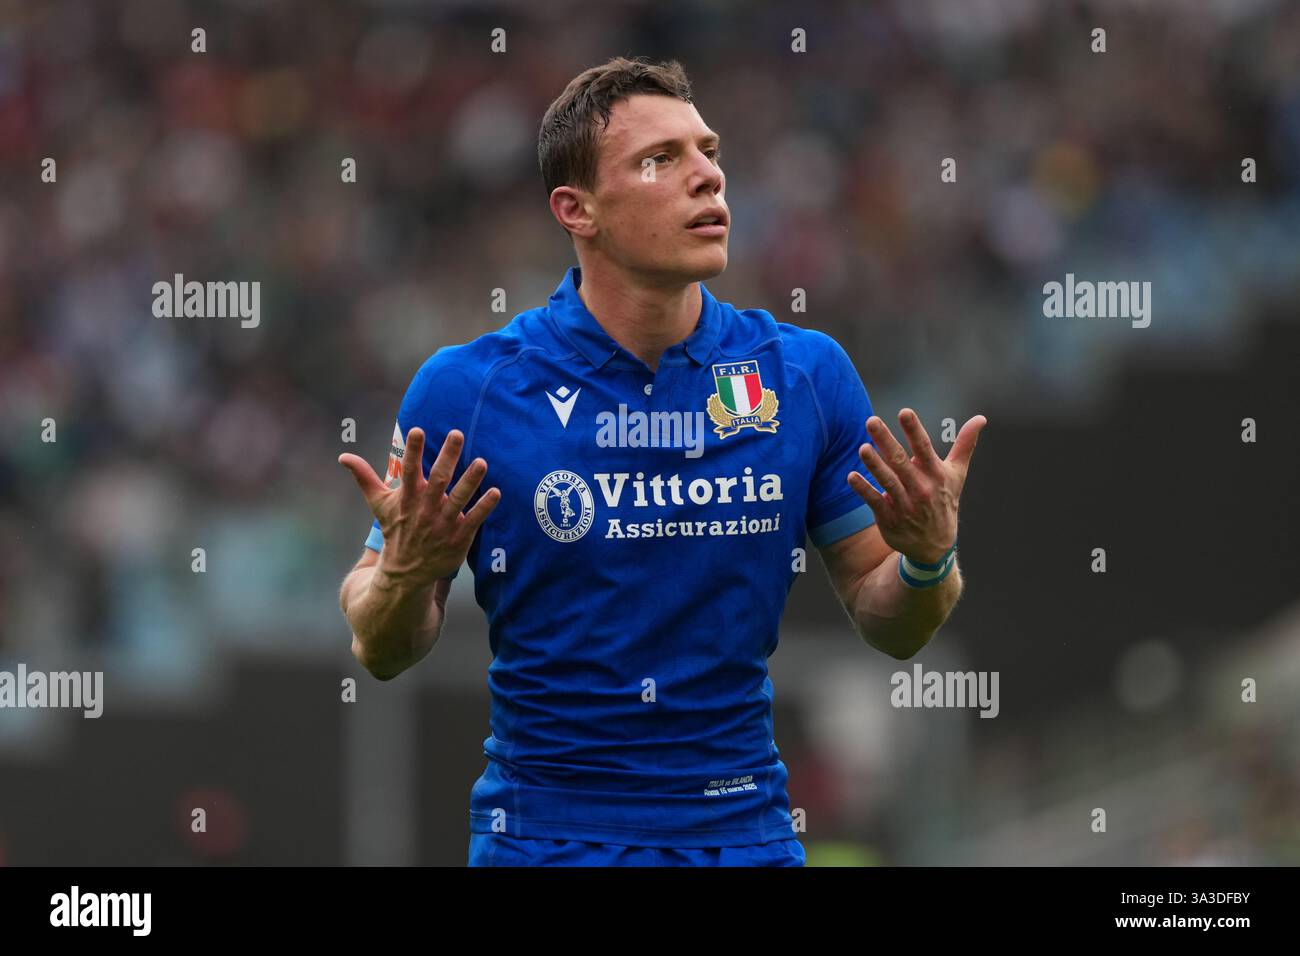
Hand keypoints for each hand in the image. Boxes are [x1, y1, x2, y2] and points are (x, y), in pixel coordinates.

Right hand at [338, 428, 500, 582]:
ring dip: (470, 481)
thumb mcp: (379, 505)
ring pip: (459, 499)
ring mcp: (443, 524)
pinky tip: (496, 492)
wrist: (405, 572)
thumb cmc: (395, 530)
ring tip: (481, 462)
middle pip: (439, 480)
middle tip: (457, 433)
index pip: (410, 470)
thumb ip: (365, 478)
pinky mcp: (458, 538)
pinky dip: (484, 508)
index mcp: (408, 498)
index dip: (413, 451)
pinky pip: (473, 520)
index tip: (417, 430)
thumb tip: (343, 456)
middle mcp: (426, 509)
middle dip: (448, 457)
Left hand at [847, 410, 985, 564]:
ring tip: (862, 448)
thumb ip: (965, 445)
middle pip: (900, 461)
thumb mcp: (957, 475)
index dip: (914, 430)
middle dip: (886, 441)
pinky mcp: (890, 518)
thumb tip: (981, 418)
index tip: (905, 412)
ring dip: (874, 465)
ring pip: (888, 481)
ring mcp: (905, 505)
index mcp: (936, 474)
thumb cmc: (944, 502)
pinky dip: (864, 490)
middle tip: (871, 421)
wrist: (935, 547)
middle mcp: (921, 488)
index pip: (924, 448)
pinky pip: (875, 502)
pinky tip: (851, 477)